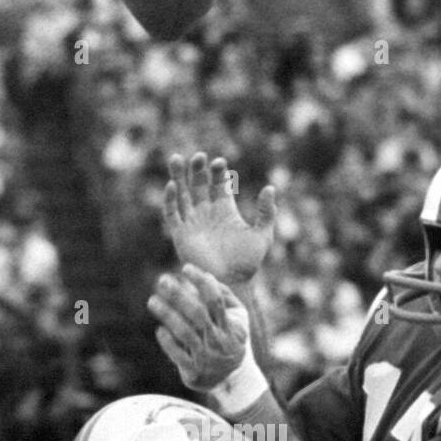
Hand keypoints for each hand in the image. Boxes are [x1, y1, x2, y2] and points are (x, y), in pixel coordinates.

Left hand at [148, 265, 248, 391]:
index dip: (201, 282)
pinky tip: (160, 329)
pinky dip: (168, 342)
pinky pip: (177, 355)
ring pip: (185, 333)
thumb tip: (207, 276)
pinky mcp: (193, 371)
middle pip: (197, 314)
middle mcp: (218, 340)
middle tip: (162, 280)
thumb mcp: (238, 319)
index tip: (186, 268)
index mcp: (230, 326)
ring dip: (168, 315)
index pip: (215, 300)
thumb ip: (226, 297)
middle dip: (179, 295)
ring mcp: (206, 357)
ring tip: (152, 301)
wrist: (233, 379)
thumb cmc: (230, 339)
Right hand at [163, 152, 276, 285]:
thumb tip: (270, 188)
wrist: (231, 283)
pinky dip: (170, 200)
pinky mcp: (181, 235)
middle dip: (198, 170)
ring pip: (182, 194)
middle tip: (199, 157)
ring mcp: (193, 223)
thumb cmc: (248, 263)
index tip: (220, 162)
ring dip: (179, 177)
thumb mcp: (263, 236)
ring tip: (176, 158)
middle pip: (198, 184)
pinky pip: (172, 214)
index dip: (218, 172)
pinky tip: (172, 186)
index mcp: (225, 210)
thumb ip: (266, 213)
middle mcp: (207, 213)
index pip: (218, 184)